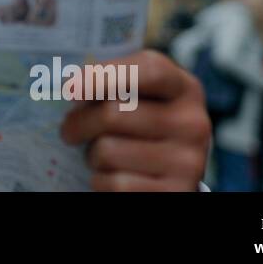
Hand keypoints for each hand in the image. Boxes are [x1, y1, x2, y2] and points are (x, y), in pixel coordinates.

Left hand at [60, 49, 210, 190]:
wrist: (173, 172)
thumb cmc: (144, 122)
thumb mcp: (140, 95)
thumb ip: (112, 81)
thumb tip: (73, 87)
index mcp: (184, 88)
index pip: (150, 71)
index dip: (106, 75)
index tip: (70, 87)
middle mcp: (192, 123)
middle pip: (112, 114)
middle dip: (79, 123)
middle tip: (70, 129)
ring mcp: (188, 162)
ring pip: (107, 151)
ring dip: (92, 155)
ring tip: (101, 153)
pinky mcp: (175, 192)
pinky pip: (114, 183)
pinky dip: (101, 180)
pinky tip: (113, 175)